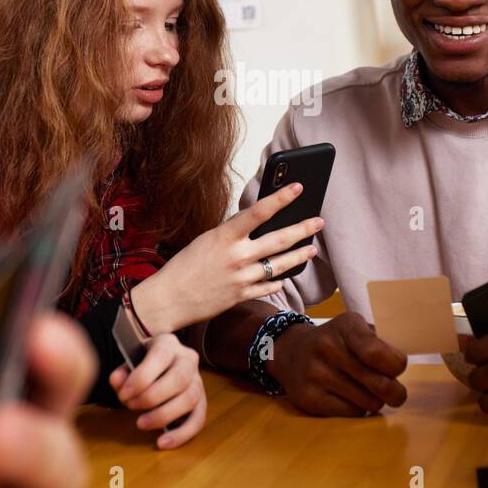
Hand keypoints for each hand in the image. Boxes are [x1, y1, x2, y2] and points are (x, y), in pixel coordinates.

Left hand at [108, 333, 204, 448]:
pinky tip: (162, 442)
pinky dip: (181, 434)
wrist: (156, 363)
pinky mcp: (201, 402)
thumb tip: (118, 381)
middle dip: (152, 397)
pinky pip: (198, 420)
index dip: (142, 377)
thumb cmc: (141, 363)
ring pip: (190, 399)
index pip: (161, 356)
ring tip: (141, 423)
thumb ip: (122, 372)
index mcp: (168, 344)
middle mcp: (188, 360)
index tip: (124, 394)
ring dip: (164, 415)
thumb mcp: (128, 361)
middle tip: (130, 406)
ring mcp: (198, 381)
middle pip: (179, 378)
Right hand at [130, 182, 322, 332]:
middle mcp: (237, 256)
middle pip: (278, 240)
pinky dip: (277, 281)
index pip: (259, 212)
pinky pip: (268, 287)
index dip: (281, 198)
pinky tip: (285, 277)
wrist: (168, 299)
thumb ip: (231, 234)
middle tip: (319, 222)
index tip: (298, 188)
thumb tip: (255, 225)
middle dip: (302, 229)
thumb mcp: (206, 240)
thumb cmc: (184, 266)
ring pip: (279, 265)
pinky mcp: (241, 296)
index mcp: (225, 236)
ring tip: (311, 249)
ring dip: (298, 256)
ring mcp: (241, 278)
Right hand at [267, 311, 407, 416]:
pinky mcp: (309, 398)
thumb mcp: (355, 328)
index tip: (396, 367)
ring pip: (369, 402)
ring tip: (367, 391)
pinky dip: (358, 409)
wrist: (290, 353)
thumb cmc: (336, 342)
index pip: (378, 353)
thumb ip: (380, 342)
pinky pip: (352, 413)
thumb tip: (402, 366)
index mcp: (345, 325)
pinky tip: (350, 397)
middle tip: (394, 391)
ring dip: (375, 400)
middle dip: (395, 391)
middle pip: (380, 384)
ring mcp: (315, 374)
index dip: (396, 365)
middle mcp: (327, 346)